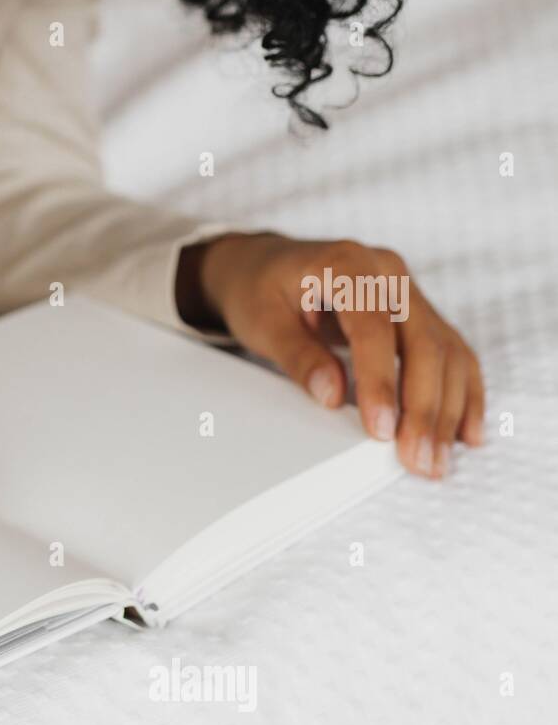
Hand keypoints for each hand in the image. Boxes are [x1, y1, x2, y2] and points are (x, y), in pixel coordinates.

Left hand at [177, 233, 483, 477]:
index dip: (381, 383)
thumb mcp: (263, 322)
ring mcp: (407, 290)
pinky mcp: (416, 312)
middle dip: (424, 408)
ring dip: (447, 410)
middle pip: (424, 342)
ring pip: (446, 351)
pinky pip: (451, 352)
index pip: (375, 328)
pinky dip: (461, 393)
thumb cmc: (258, 289)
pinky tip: (465, 432)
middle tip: (418, 459)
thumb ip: (298, 356)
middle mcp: (387, 271)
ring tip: (437, 460)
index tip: (382, 430)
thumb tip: (332, 395)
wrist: (263, 264)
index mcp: (347, 264)